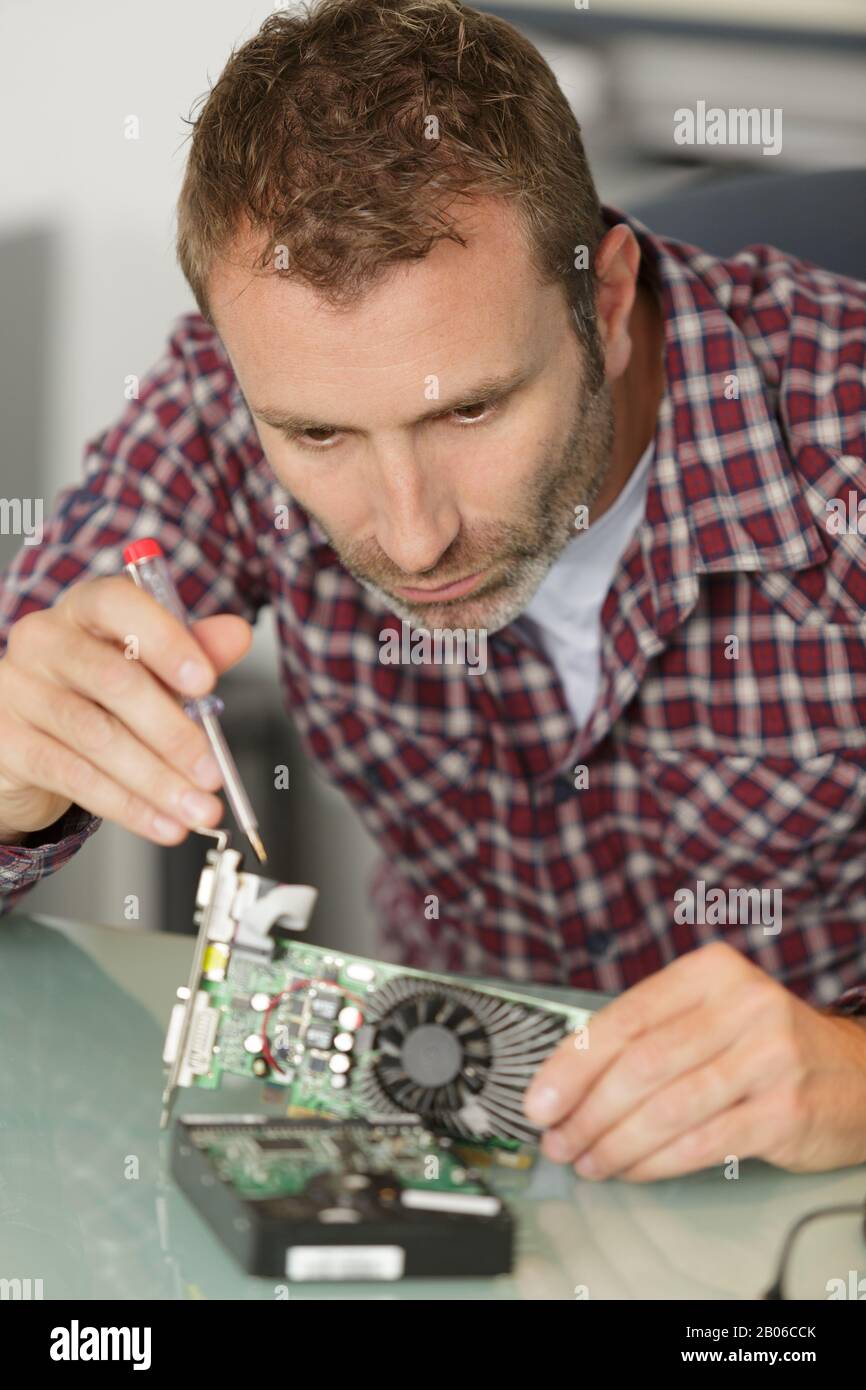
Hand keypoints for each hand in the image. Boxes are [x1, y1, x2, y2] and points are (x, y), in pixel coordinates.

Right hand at [0, 576, 251, 845]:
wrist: (28, 738)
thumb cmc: (96, 693)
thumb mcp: (149, 667)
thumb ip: (194, 650)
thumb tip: (236, 634)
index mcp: (85, 610)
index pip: (117, 604)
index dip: (165, 641)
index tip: (205, 682)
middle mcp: (44, 641)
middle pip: (113, 680)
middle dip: (173, 733)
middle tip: (212, 771)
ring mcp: (18, 690)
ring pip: (96, 736)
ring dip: (157, 780)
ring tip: (197, 807)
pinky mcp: (7, 743)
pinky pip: (74, 776)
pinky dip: (128, 805)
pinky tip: (162, 821)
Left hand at [523, 941, 865, 1180]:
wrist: (856, 1074)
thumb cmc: (764, 1045)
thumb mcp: (711, 1014)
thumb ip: (650, 1032)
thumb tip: (566, 1079)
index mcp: (710, 972)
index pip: (623, 1018)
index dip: (572, 1065)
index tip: (539, 1101)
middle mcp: (742, 1005)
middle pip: (640, 1065)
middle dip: (587, 1112)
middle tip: (559, 1141)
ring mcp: (768, 1057)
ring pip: (666, 1107)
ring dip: (614, 1143)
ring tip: (588, 1161)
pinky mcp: (785, 1110)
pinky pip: (701, 1142)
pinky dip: (654, 1162)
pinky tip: (631, 1170)